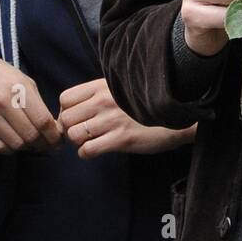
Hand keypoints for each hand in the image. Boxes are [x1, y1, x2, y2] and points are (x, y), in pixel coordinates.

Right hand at [0, 50, 62, 154]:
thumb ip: (35, 100)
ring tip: (30, 143)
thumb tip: (50, 125)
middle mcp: (3, 102)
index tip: (58, 140)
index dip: (53, 135)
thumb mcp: (19, 77)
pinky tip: (13, 143)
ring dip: (26, 147)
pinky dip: (9, 149)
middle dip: (43, 144)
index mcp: (19, 88)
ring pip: (15, 144)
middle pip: (30, 135)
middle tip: (47, 145)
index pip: (42, 121)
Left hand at [60, 77, 195, 157]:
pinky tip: (97, 150)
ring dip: (78, 142)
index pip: (65, 98)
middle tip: (82, 133)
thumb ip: (99, 94)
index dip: (66, 110)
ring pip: (73, 135)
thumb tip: (74, 108)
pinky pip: (87, 150)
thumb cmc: (146, 103)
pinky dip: (87, 154)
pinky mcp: (121, 138)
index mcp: (102, 86)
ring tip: (90, 141)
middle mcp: (104, 101)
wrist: (176, 113)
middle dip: (70, 128)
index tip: (76, 118)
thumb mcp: (121, 89)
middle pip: (66, 118)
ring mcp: (112, 120)